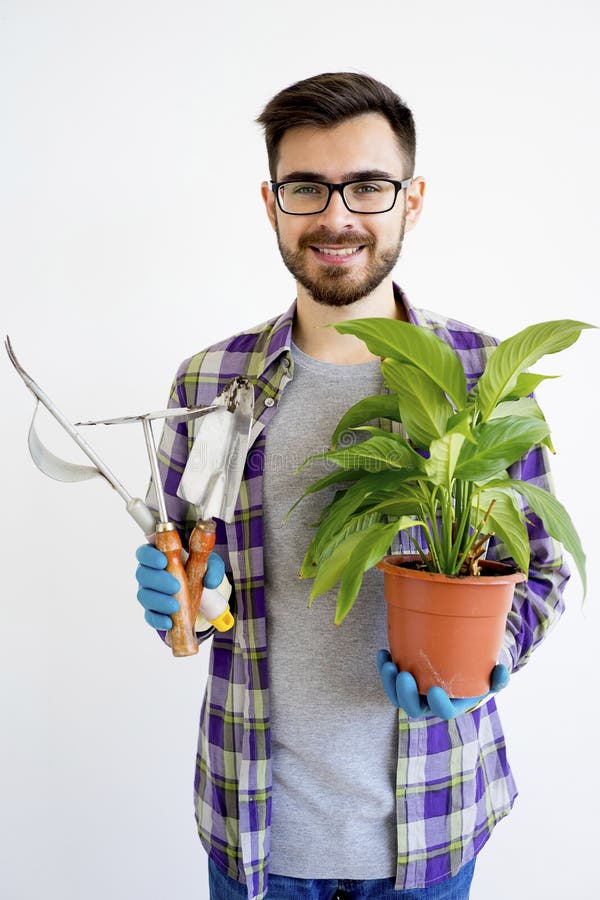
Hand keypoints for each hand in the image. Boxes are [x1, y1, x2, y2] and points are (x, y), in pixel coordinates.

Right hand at [135, 544, 224, 629]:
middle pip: (142, 574)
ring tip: (175, 606)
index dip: (150, 556)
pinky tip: (169, 622)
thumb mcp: (210, 565)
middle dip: (158, 581)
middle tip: (176, 586)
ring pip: (144, 596)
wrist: (199, 590)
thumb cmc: (198, 569)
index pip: (144, 552)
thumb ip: (213, 568)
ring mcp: (147, 592)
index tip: (163, 561)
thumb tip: (210, 582)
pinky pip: (149, 616)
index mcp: (157, 555)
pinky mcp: (151, 610)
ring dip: (159, 601)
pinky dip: (158, 620)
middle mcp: (148, 573)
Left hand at [377, 649, 509, 719]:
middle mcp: (431, 702)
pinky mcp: (403, 681)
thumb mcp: (491, 675)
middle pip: (414, 708)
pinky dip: (385, 669)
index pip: (443, 712)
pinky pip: (390, 681)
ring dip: (390, 682)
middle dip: (405, 694)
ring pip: (397, 696)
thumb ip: (499, 677)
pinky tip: (384, 654)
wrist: (462, 663)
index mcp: (453, 704)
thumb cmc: (478, 672)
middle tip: (404, 675)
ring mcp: (415, 693)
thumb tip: (501, 671)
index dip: (438, 704)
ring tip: (389, 664)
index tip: (434, 690)